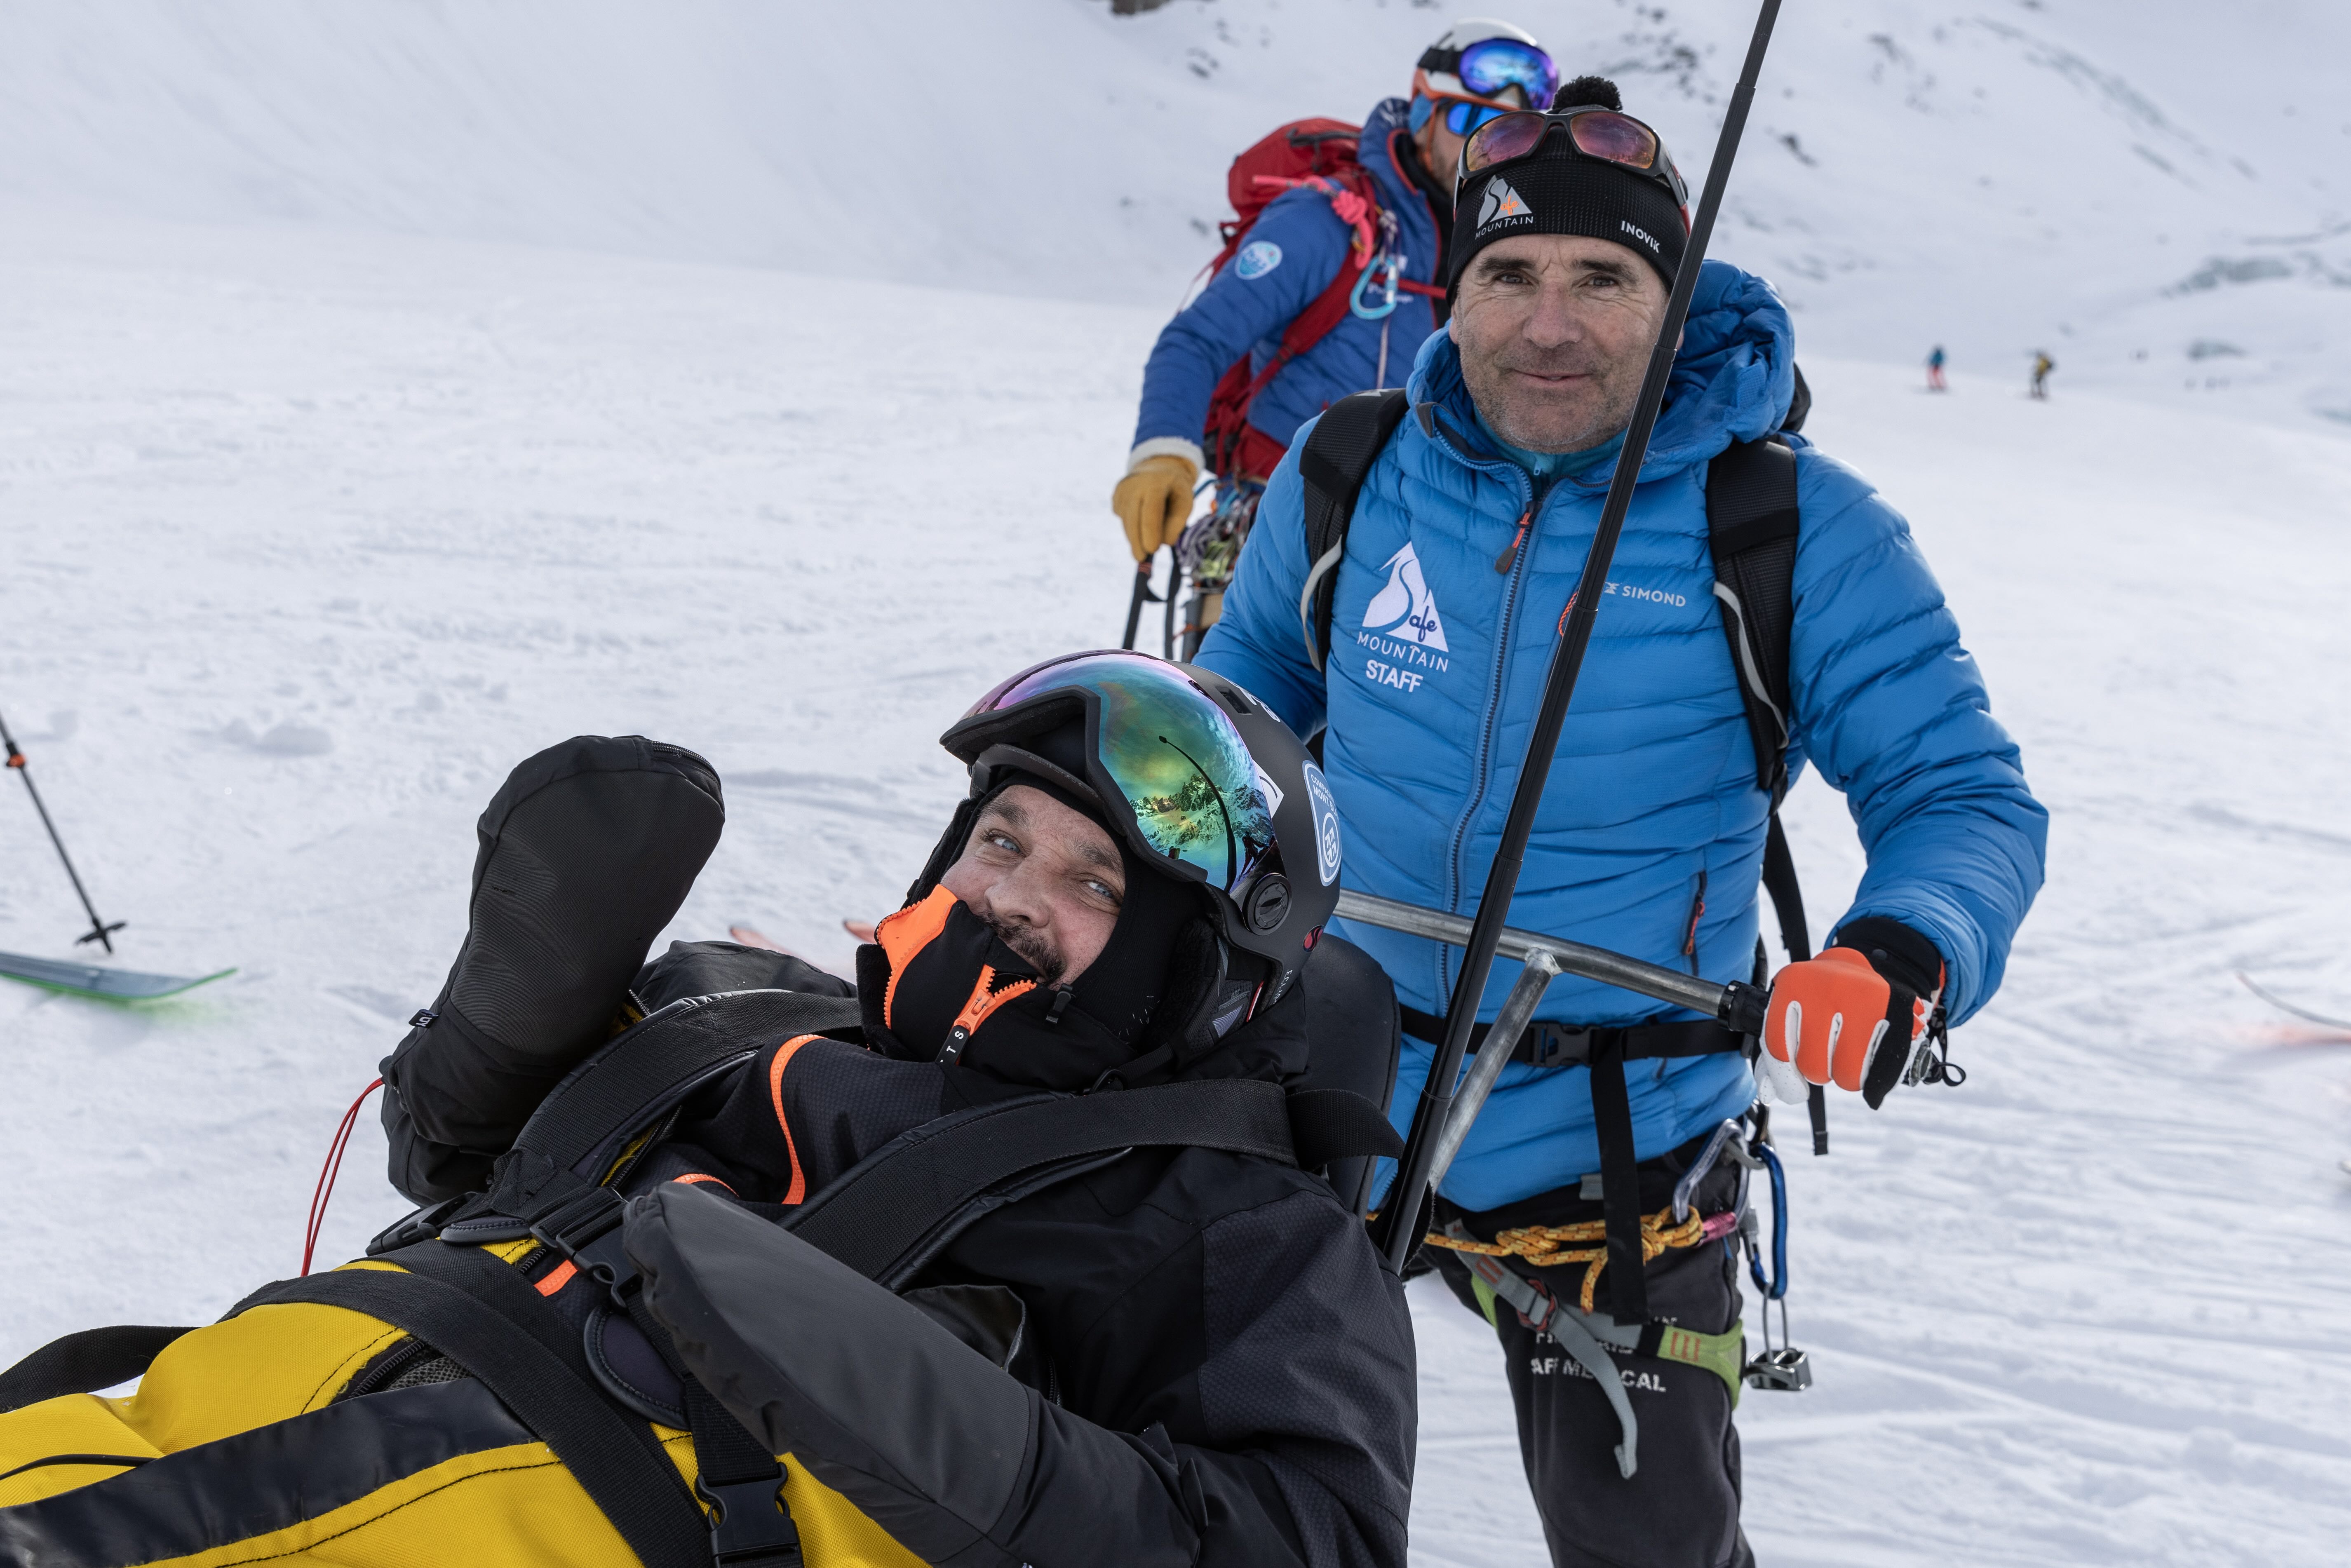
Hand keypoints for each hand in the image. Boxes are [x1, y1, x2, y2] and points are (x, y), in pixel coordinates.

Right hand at [1112, 452, 1200, 561]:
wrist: (1158, 468)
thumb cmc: (1175, 489)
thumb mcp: (1185, 502)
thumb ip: (1177, 523)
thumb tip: (1164, 543)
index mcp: (1156, 482)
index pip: (1151, 510)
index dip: (1151, 531)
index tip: (1152, 550)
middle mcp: (1135, 483)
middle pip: (1133, 518)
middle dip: (1137, 541)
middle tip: (1142, 559)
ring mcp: (1122, 489)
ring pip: (1126, 521)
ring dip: (1134, 537)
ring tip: (1143, 548)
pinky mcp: (1116, 496)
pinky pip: (1122, 517)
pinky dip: (1131, 526)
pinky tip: (1141, 522)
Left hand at [1762, 943, 1941, 1107]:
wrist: (1865, 964)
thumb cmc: (1820, 995)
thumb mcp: (1790, 1005)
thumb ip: (1776, 1046)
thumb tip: (1769, 1091)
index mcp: (1792, 983)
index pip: (1778, 1047)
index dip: (1783, 1073)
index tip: (1793, 1079)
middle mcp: (1824, 989)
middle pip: (1813, 1067)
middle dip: (1818, 1070)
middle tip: (1826, 1052)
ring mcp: (1860, 999)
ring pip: (1846, 1075)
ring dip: (1844, 1072)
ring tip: (1847, 1050)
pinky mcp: (1891, 1013)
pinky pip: (1875, 1070)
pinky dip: (1869, 1073)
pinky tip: (1868, 1053)